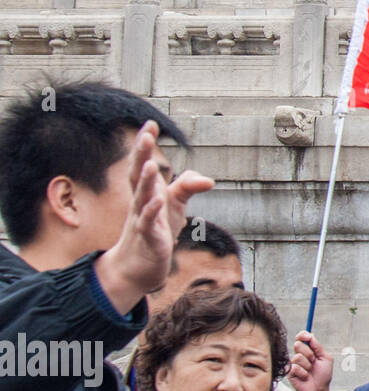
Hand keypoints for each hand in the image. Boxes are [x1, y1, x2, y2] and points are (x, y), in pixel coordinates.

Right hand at [94, 122, 213, 313]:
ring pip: (141, 199)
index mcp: (146, 192)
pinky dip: (151, 212)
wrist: (138, 267)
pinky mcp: (149, 239)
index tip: (149, 124)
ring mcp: (142, 221)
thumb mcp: (174, 206)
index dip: (145, 146)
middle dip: (141, 156)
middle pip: (138, 176)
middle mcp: (140, 203)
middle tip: (145, 135)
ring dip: (145, 182)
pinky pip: (148, 224)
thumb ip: (187, 187)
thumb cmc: (156, 231)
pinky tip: (157, 201)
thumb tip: (209, 179)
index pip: (142, 165)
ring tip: (150, 165)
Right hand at [289, 330, 333, 390]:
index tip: (307, 337)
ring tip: (310, 371)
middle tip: (314, 361)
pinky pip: (295, 367)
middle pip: (298, 345)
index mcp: (308, 350)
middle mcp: (300, 355)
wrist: (319, 390)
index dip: (302, 335)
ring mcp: (294, 364)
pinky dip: (303, 373)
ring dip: (307, 365)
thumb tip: (311, 335)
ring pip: (297, 357)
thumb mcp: (325, 358)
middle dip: (309, 353)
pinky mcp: (289, 372)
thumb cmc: (323, 375)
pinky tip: (305, 377)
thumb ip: (318, 346)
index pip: (301, 338)